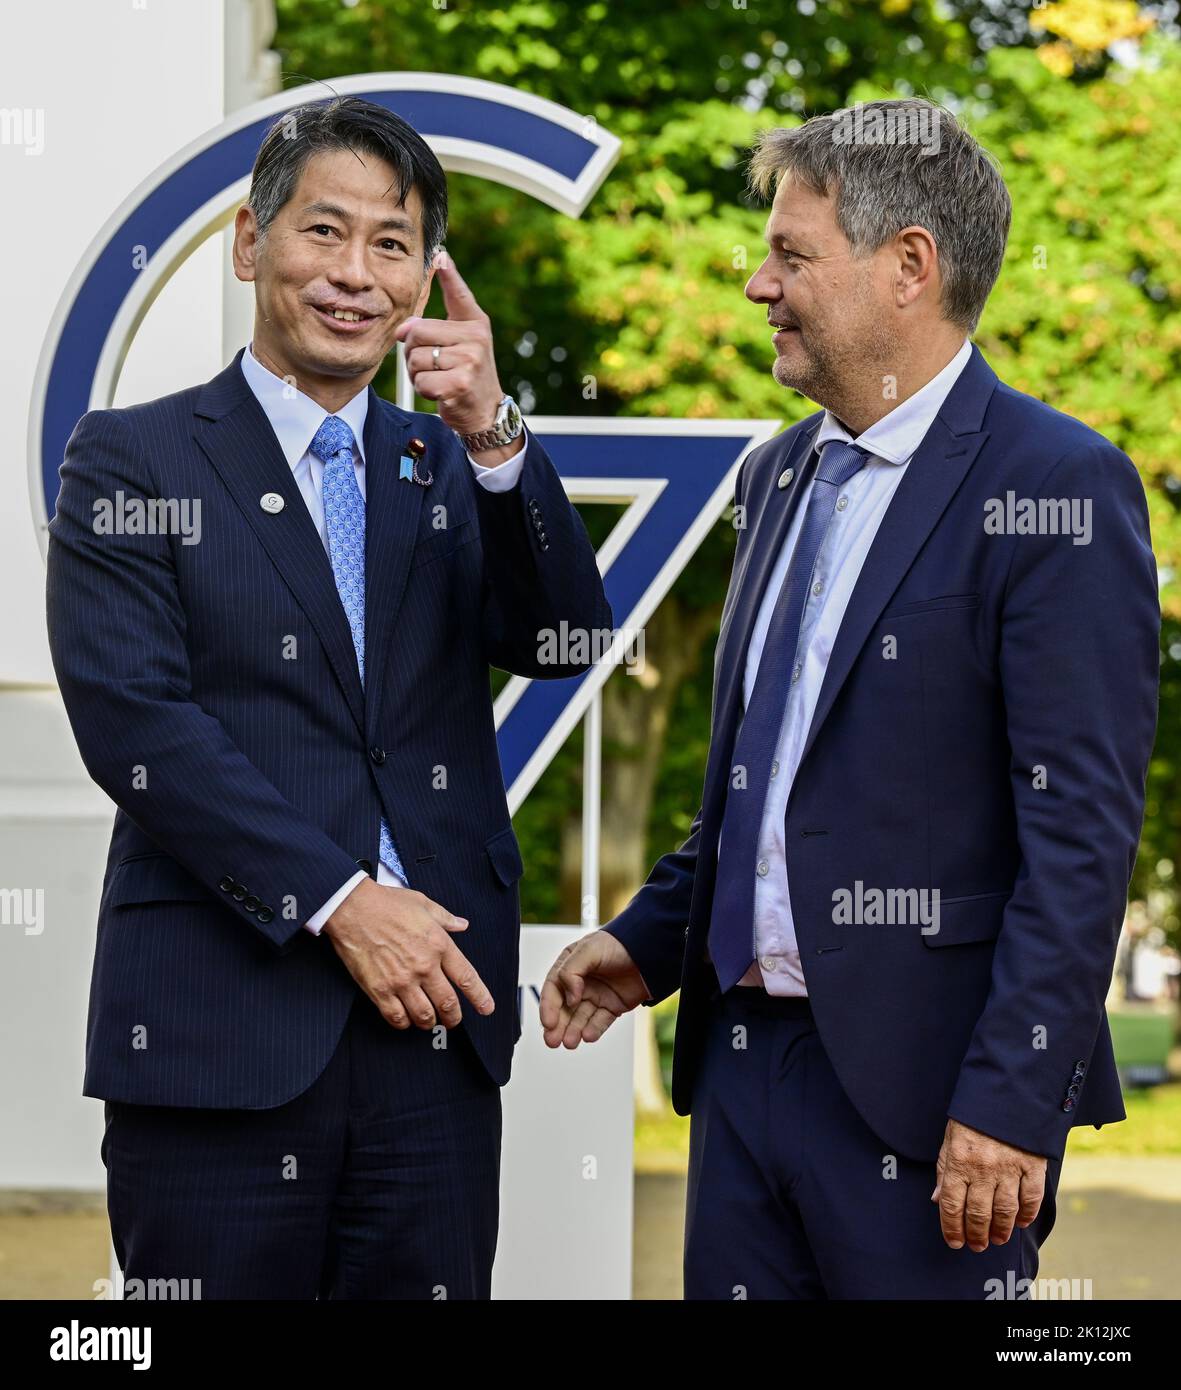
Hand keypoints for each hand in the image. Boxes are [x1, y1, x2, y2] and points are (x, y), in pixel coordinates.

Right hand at [323, 877, 493, 1030]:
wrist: (352, 908)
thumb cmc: (386, 903)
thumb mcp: (423, 903)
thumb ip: (446, 918)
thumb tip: (462, 924)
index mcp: (439, 944)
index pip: (467, 977)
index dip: (480, 997)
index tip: (487, 1008)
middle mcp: (424, 966)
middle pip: (448, 1003)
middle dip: (454, 1018)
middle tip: (453, 1021)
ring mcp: (401, 980)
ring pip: (424, 1015)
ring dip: (430, 1022)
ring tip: (430, 1021)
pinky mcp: (379, 990)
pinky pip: (397, 1018)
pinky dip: (404, 1023)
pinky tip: (406, 1019)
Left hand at [394, 251, 516, 460]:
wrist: (486, 412)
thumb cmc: (468, 374)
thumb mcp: (464, 343)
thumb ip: (439, 325)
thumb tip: (406, 322)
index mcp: (475, 323)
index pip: (458, 294)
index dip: (447, 275)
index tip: (439, 255)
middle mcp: (475, 338)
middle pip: (417, 332)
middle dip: (414, 353)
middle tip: (433, 365)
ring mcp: (469, 361)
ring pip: (416, 359)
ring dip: (418, 375)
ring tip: (438, 379)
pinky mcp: (459, 384)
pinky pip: (421, 381)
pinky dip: (424, 391)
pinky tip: (441, 392)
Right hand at [539, 930, 651, 1048]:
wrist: (648, 950)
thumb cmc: (618, 944)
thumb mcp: (588, 950)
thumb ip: (571, 971)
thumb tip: (569, 998)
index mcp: (570, 966)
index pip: (553, 989)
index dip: (548, 1007)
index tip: (548, 1023)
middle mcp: (581, 983)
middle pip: (564, 1008)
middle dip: (557, 1026)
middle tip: (553, 1041)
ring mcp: (597, 995)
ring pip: (580, 1018)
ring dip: (573, 1030)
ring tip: (570, 1042)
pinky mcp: (612, 1006)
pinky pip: (600, 1021)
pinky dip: (593, 1030)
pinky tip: (588, 1035)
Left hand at [932, 1118, 1047, 1250]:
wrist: (1006, 1091)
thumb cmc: (974, 1117)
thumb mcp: (950, 1138)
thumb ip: (944, 1169)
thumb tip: (937, 1200)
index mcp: (959, 1160)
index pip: (950, 1204)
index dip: (951, 1227)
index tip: (954, 1241)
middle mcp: (982, 1168)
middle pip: (978, 1213)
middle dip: (976, 1234)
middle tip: (977, 1245)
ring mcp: (1009, 1168)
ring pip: (1005, 1212)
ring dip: (1000, 1230)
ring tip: (997, 1238)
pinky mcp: (1032, 1165)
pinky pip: (1031, 1198)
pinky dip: (1027, 1215)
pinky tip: (1020, 1222)